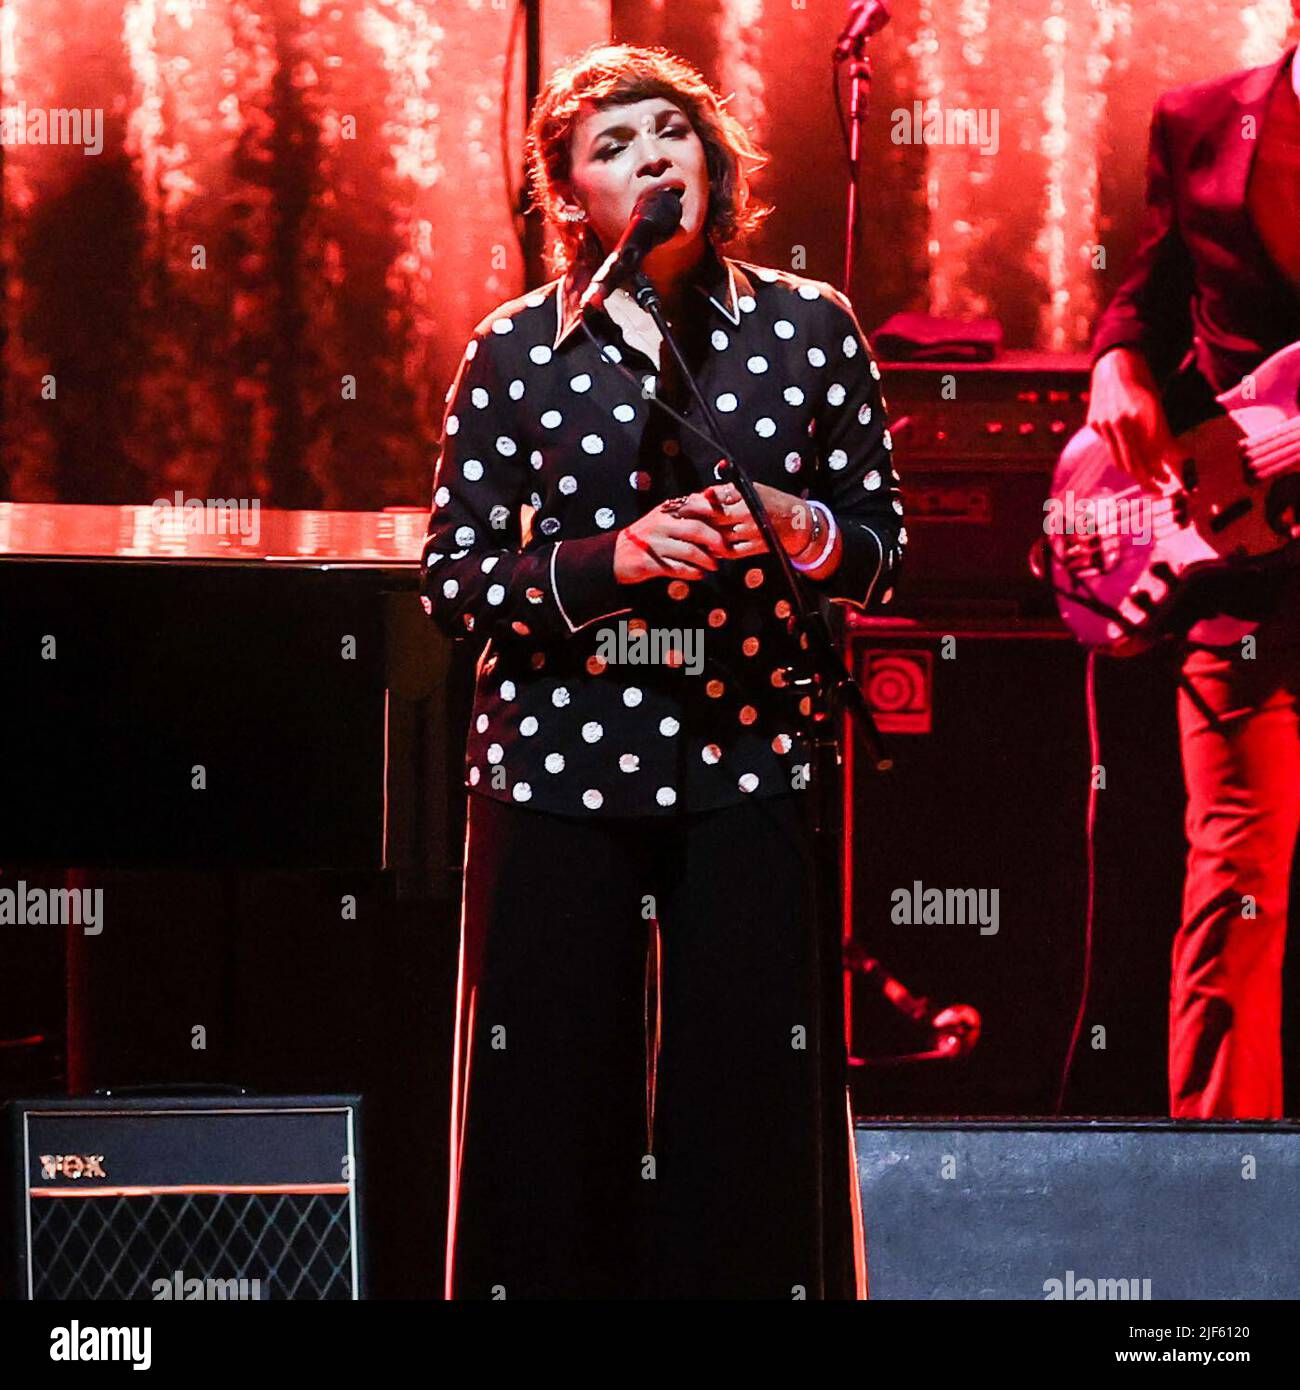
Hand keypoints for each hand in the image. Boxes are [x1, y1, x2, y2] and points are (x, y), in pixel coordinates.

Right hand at [613, 491, 731, 583]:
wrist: (616, 554)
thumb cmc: (646, 537)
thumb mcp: (663, 518)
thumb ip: (686, 513)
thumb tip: (715, 509)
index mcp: (667, 510)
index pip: (697, 506)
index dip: (716, 516)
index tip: (729, 525)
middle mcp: (661, 524)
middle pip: (697, 529)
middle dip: (716, 541)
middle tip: (726, 550)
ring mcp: (655, 544)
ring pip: (690, 551)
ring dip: (707, 560)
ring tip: (714, 565)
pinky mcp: (650, 562)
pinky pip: (678, 569)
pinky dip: (693, 572)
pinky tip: (699, 574)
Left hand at [677, 481, 813, 558]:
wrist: (798, 523)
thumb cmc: (772, 502)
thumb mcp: (754, 489)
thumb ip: (729, 491)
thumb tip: (704, 492)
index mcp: (747, 495)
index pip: (716, 496)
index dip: (696, 499)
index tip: (680, 502)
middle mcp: (749, 513)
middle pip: (713, 515)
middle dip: (692, 515)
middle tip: (675, 516)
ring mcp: (752, 532)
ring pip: (719, 535)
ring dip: (701, 535)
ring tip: (685, 533)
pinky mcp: (755, 547)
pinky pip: (729, 551)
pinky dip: (715, 550)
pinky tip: (704, 548)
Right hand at [1087, 348, 1180, 492]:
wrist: (1114, 364)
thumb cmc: (1140, 382)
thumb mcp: (1155, 403)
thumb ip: (1161, 431)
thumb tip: (1172, 458)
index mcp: (1142, 412)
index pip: (1156, 450)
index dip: (1165, 467)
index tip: (1174, 477)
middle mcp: (1121, 420)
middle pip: (1135, 462)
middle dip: (1149, 478)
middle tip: (1161, 487)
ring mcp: (1104, 423)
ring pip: (1119, 459)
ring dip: (1135, 473)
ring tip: (1148, 478)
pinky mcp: (1093, 424)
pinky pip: (1110, 447)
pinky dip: (1122, 454)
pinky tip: (1131, 455)